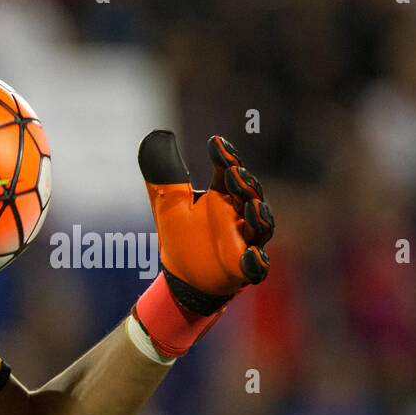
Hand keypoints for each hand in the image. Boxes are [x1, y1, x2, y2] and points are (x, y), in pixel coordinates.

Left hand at [131, 131, 275, 357]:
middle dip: (245, 184)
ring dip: (259, 216)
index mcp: (222, 196)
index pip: (229, 170)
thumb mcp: (167, 203)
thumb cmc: (180, 236)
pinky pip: (256, 266)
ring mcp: (247, 241)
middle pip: (250, 194)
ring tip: (253, 206)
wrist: (181, 277)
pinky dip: (256, 262)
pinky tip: (252, 256)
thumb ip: (164, 173)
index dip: (226, 156)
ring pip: (261, 227)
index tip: (215, 143)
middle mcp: (239, 214)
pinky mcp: (245, 268)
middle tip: (234, 172)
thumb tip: (155, 137)